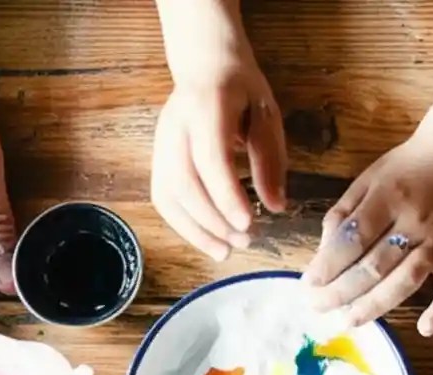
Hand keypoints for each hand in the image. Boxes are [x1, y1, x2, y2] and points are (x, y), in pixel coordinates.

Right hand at [151, 56, 286, 260]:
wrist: (204, 66)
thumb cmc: (242, 90)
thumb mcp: (267, 114)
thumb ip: (270, 159)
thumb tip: (276, 206)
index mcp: (206, 107)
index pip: (209, 158)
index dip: (226, 194)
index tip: (249, 222)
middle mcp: (175, 126)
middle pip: (183, 181)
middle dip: (213, 220)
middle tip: (245, 240)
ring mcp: (160, 143)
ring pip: (167, 195)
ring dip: (196, 229)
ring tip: (226, 250)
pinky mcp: (156, 158)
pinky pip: (162, 198)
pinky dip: (183, 224)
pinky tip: (208, 239)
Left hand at [303, 136, 432, 336]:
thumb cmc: (406, 169)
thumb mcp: (368, 179)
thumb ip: (344, 213)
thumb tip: (324, 255)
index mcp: (387, 197)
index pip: (353, 238)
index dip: (328, 264)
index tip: (309, 284)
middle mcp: (414, 221)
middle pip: (375, 265)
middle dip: (342, 291)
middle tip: (318, 307)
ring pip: (407, 280)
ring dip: (376, 304)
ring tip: (349, 320)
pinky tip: (424, 328)